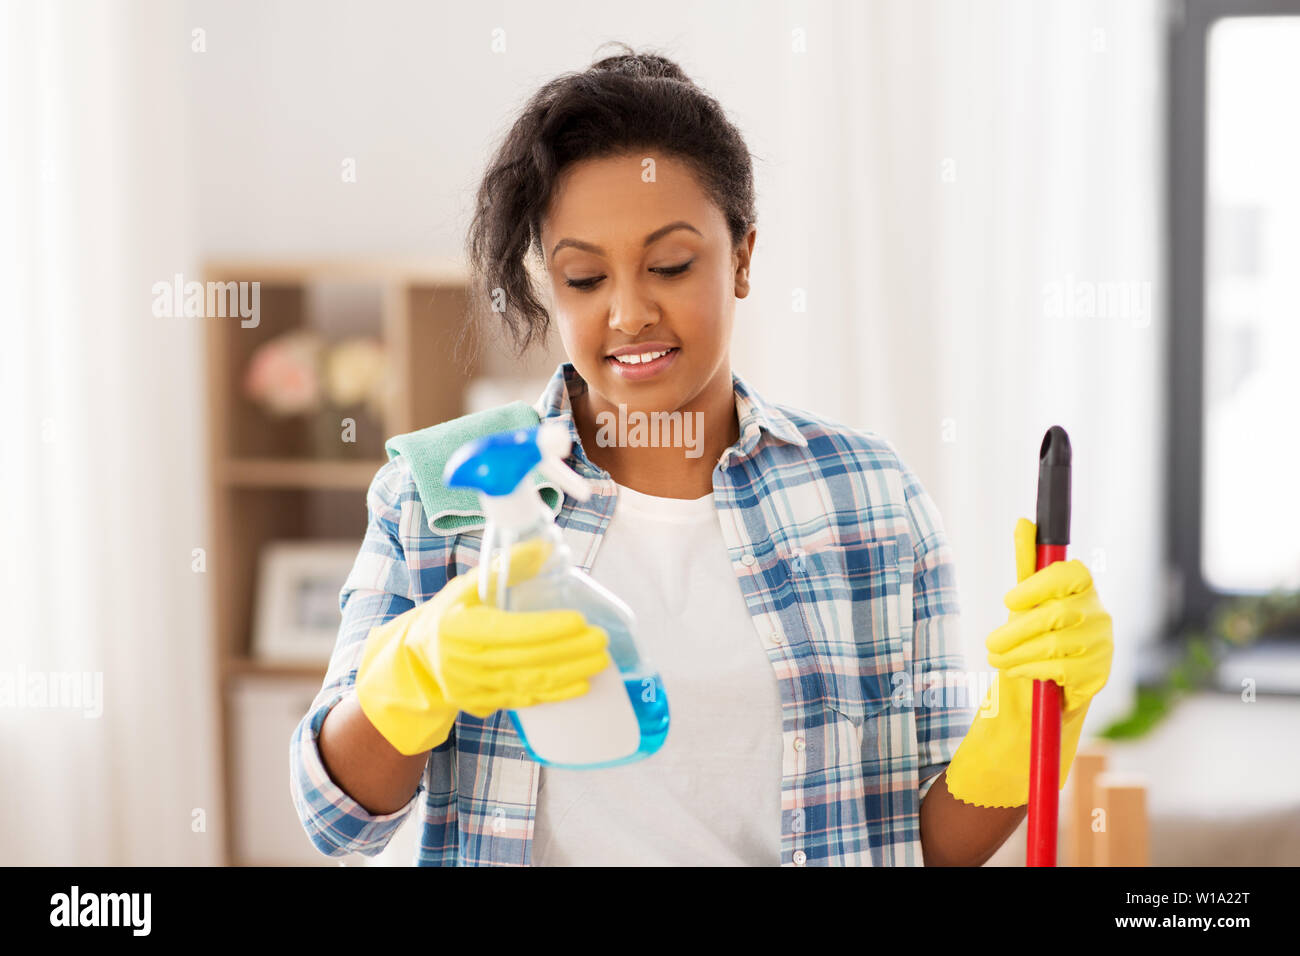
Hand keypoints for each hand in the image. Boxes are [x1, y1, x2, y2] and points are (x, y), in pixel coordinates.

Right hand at [355, 538, 612, 755]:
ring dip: (569, 673)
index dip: (547, 628)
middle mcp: (465, 662)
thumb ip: (507, 566)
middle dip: (569, 650)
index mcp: (459, 628)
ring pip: (529, 683)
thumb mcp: (468, 585)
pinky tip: (581, 684)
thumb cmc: (449, 615)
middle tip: (601, 639)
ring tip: (600, 660)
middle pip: (526, 659)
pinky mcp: (484, 704)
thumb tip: (547, 548)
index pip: (510, 630)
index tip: (579, 620)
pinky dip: (555, 693)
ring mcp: (474, 688)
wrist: (418, 660)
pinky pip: (524, 700)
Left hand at [944, 518, 1113, 807]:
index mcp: (1083, 588)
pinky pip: (1060, 669)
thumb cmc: (1032, 637)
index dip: (1039, 584)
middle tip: (990, 643)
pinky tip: (1020, 671)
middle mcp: (1099, 614)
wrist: (1041, 691)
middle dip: (1016, 630)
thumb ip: (1027, 562)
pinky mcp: (1099, 674)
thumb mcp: (1024, 600)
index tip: (1008, 599)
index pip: (1070, 573)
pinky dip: (1032, 670)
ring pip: (1055, 644)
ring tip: (998, 658)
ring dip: (1018, 654)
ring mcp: (1103, 645)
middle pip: (1056, 614)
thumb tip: (1024, 521)